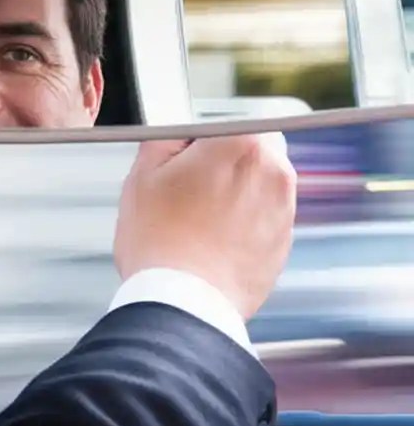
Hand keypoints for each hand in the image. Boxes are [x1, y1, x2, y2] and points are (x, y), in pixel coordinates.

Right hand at [114, 133, 296, 320]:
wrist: (182, 301)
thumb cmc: (159, 242)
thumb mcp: (141, 176)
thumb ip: (164, 142)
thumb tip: (177, 137)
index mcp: (241, 144)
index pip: (226, 124)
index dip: (200, 143)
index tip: (184, 162)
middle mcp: (273, 172)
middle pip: (254, 150)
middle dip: (229, 162)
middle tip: (193, 188)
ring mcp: (283, 210)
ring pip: (261, 185)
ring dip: (238, 193)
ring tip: (199, 220)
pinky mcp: (284, 243)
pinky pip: (264, 219)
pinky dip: (244, 224)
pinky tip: (212, 241)